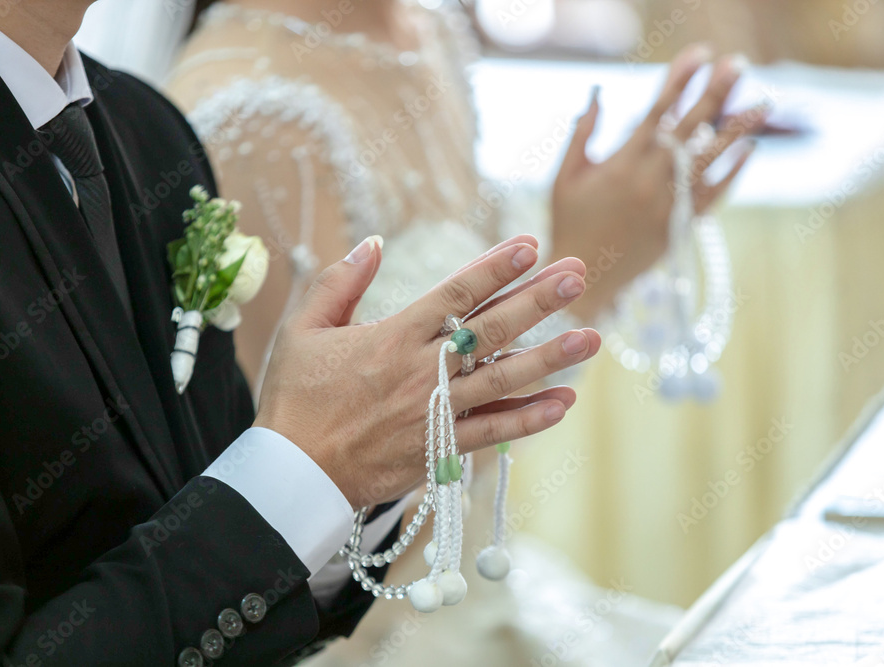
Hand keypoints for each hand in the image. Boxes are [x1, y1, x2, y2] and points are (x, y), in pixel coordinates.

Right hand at [253, 235, 601, 507]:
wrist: (293, 474)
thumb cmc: (295, 400)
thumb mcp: (302, 330)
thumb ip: (338, 283)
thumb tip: (371, 243)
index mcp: (391, 337)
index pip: (455, 293)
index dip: (495, 267)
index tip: (531, 246)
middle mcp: (420, 372)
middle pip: (490, 330)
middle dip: (537, 300)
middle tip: (576, 274)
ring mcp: (434, 413)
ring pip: (503, 380)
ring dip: (549, 358)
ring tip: (590, 337)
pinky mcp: (439, 450)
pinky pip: (493, 433)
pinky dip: (529, 419)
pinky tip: (563, 402)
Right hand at [551, 43, 766, 319]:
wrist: (583, 278)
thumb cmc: (569, 225)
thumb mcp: (564, 177)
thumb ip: (582, 134)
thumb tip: (598, 94)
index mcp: (620, 165)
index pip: (657, 112)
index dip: (679, 81)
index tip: (697, 55)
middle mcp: (649, 182)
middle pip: (690, 128)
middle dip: (715, 93)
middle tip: (736, 64)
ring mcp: (668, 205)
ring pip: (709, 160)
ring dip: (737, 130)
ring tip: (762, 103)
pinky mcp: (678, 227)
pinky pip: (713, 196)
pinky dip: (731, 173)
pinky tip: (747, 150)